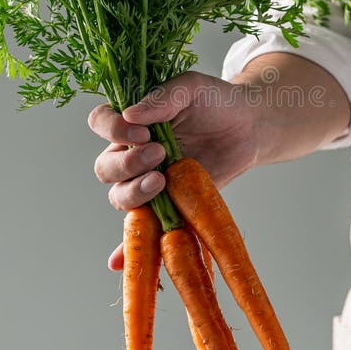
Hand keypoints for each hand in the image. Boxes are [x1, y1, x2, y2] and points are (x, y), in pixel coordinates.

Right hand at [88, 71, 259, 267]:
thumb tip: (130, 114)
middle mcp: (133, 152)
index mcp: (133, 121)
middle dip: (127, 164)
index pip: (100, 123)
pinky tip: (117, 262)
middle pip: (105, 167)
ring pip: (120, 197)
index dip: (111, 129)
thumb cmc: (217, 101)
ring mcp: (149, 180)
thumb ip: (162, 97)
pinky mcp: (169, 204)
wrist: (250, 127)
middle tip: (160, 153)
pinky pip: (143, 229)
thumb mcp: (191, 87)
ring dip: (134, 194)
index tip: (140, 131)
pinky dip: (126, 249)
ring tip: (162, 181)